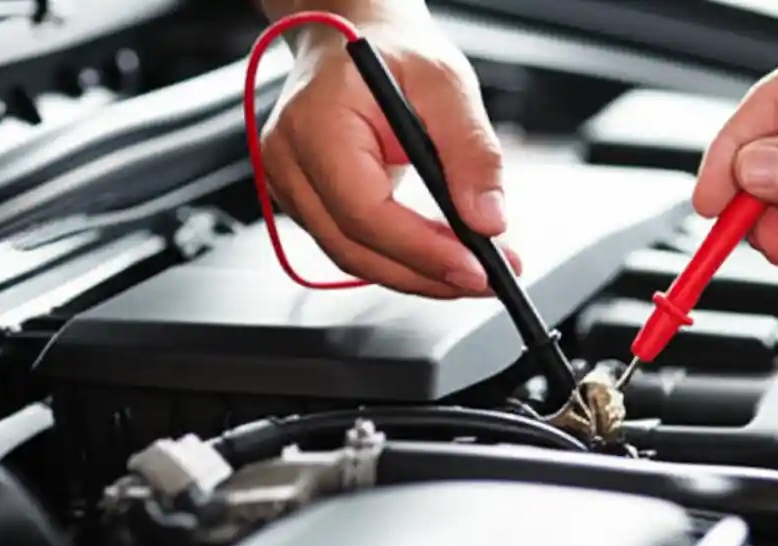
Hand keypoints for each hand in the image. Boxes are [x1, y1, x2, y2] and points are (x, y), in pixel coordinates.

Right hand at [261, 4, 517, 297]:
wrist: (352, 33)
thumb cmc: (392, 49)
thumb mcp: (447, 84)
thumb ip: (471, 153)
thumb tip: (487, 221)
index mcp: (316, 124)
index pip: (365, 212)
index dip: (422, 250)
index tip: (475, 267)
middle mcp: (289, 160)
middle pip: (355, 247)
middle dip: (426, 273)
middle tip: (485, 280)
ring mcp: (289, 184)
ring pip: (351, 255)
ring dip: (415, 273)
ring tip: (471, 271)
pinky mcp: (305, 199)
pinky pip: (351, 244)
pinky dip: (397, 257)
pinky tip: (438, 256)